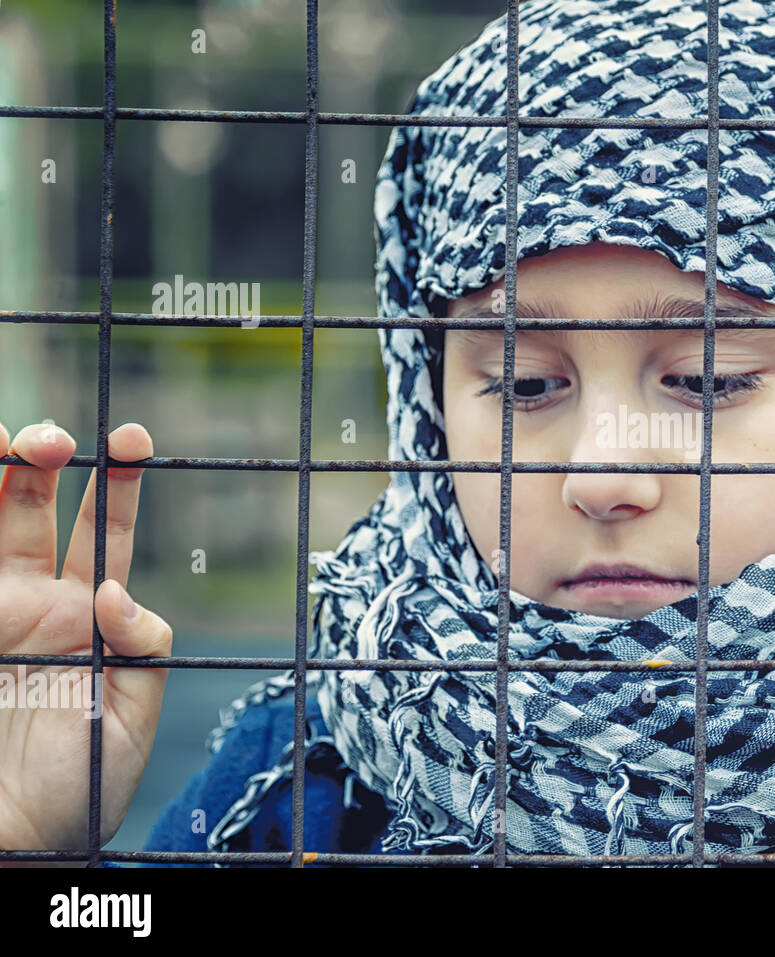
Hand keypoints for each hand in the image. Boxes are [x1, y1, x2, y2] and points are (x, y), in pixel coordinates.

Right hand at [0, 420, 171, 858]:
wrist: (19, 840)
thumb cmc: (82, 786)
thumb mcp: (131, 721)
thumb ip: (140, 653)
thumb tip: (121, 594)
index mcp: (88, 615)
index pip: (106, 534)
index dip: (120, 484)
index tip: (134, 438)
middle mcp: (33, 603)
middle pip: (36, 511)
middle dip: (44, 463)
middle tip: (54, 440)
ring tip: (3, 441)